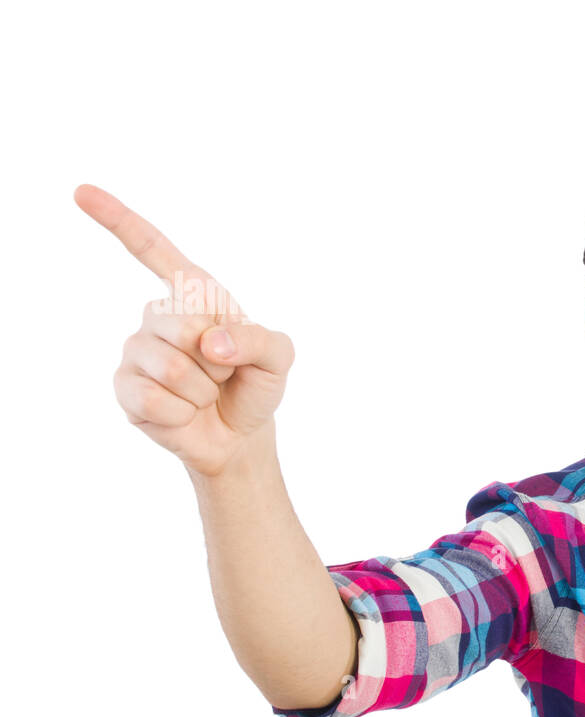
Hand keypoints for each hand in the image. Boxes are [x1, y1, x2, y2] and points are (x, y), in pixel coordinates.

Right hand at [76, 185, 295, 477]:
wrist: (241, 434)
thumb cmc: (255, 385)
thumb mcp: (279, 358)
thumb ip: (259, 340)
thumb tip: (211, 342)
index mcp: (195, 295)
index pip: (155, 250)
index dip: (119, 221)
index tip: (83, 192)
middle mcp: (159, 315)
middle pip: (182, 325)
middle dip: (218, 359)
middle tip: (223, 372)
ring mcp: (137, 350)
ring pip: (171, 366)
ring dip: (203, 389)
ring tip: (205, 393)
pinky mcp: (125, 387)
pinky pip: (153, 399)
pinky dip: (182, 412)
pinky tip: (185, 412)